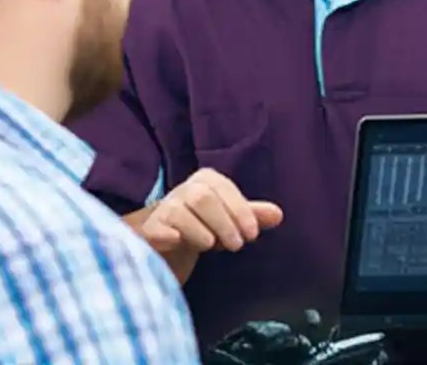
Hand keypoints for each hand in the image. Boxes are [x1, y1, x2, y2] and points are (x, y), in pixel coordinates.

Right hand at [142, 168, 282, 254]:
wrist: (167, 245)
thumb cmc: (205, 227)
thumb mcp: (230, 221)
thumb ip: (252, 216)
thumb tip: (278, 214)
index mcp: (206, 181)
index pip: (224, 189)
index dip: (241, 211)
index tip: (252, 234)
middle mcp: (182, 190)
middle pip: (203, 197)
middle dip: (224, 222)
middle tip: (237, 245)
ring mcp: (163, 209)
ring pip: (180, 211)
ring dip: (200, 231)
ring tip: (212, 246)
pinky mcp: (148, 230)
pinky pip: (154, 228)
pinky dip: (165, 233)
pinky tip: (177, 241)